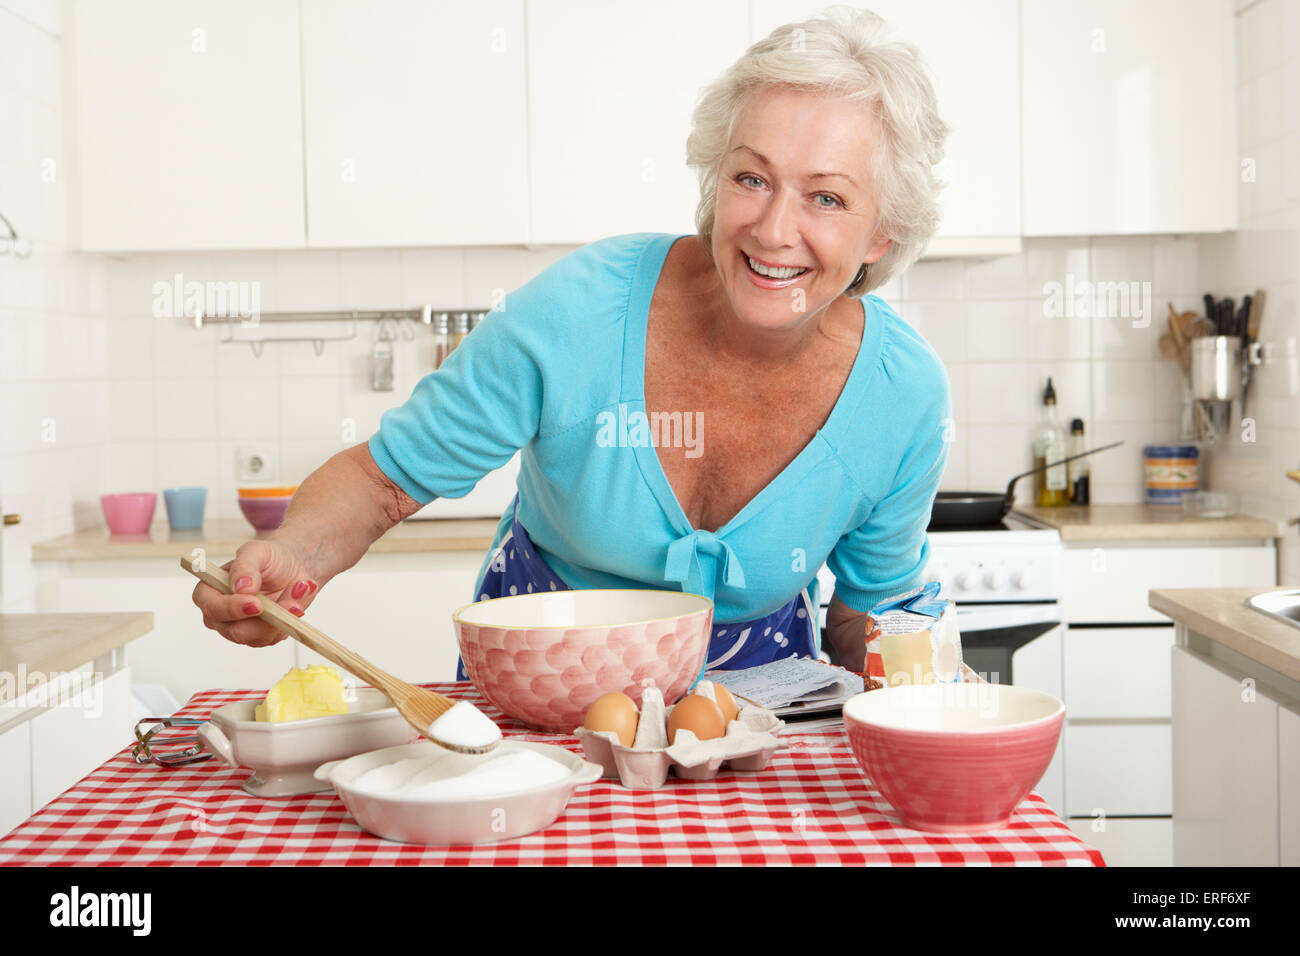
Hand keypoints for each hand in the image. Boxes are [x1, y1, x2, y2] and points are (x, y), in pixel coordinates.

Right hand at [192, 538, 321, 646]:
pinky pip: (272, 638)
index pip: (211, 607)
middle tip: (292, 604)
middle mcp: (220, 614)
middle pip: (234, 631)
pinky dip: (289, 622)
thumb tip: (240, 587)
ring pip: (257, 638)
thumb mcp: (257, 551)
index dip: (231, 608)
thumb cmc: (269, 558)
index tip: (257, 604)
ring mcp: (239, 628)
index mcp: (209, 591)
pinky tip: (296, 604)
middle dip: (265, 620)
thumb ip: (245, 566)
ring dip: (282, 619)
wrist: (292, 567)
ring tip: (297, 595)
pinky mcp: (259, 636)